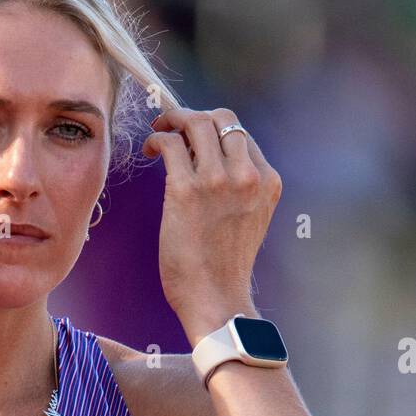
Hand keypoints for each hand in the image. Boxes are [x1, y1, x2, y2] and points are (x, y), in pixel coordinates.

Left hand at [142, 107, 281, 337]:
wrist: (215, 298)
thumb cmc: (224, 267)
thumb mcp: (249, 219)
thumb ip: (241, 189)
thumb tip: (210, 162)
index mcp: (266, 181)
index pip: (241, 134)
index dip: (215, 129)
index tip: (196, 139)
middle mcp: (247, 175)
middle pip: (222, 119)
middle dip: (194, 117)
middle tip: (174, 126)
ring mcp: (218, 180)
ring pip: (195, 123)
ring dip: (172, 121)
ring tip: (159, 132)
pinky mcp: (186, 189)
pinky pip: (170, 144)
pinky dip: (156, 139)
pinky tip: (149, 150)